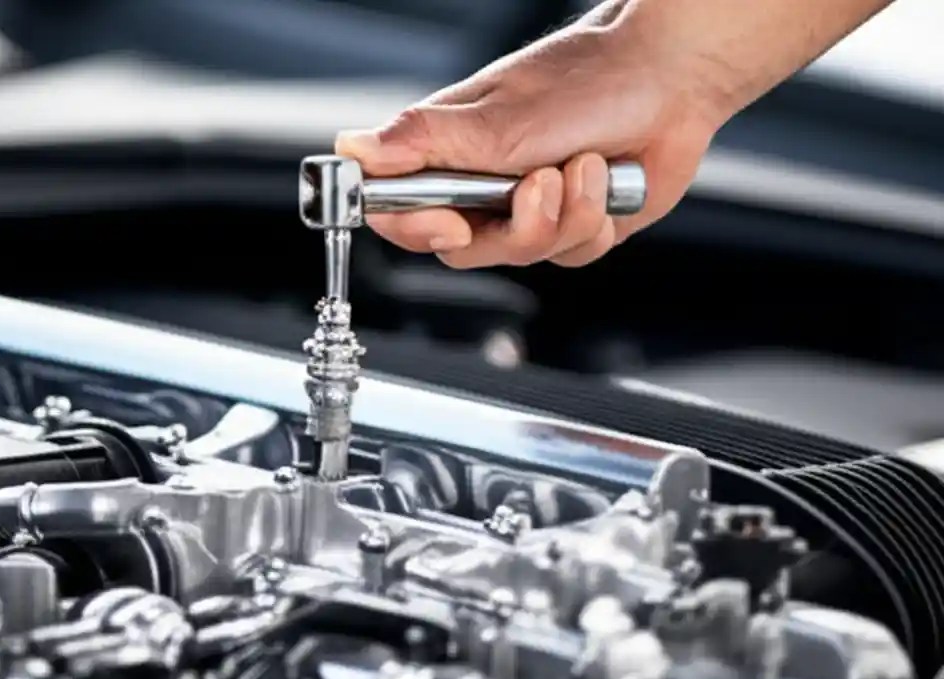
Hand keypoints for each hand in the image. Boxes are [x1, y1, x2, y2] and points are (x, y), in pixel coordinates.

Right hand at [334, 12, 723, 267]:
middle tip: (537, 184)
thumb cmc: (582, 82)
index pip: (398, 213)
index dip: (416, 228)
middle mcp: (484, 185)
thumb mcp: (490, 120)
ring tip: (583, 166)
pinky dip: (594, 220)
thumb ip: (419, 143)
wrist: (669, 80)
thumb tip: (350, 151)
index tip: (449, 221)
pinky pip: (570, 255)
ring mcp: (530, 208)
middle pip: (462, 249)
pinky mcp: (575, 224)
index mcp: (448, 155)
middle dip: (512, 226)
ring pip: (523, 256)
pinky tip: (606, 179)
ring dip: (563, 215)